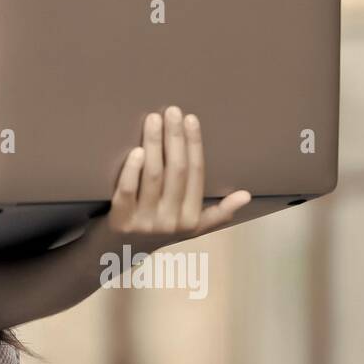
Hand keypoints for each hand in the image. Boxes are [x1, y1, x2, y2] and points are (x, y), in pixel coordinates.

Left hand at [106, 106, 250, 242]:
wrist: (117, 253)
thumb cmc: (157, 233)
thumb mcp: (192, 228)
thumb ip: (217, 213)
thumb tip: (246, 195)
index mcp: (191, 219)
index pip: (196, 175)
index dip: (194, 145)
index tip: (191, 119)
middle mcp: (171, 221)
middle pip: (176, 171)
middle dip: (175, 138)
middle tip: (172, 110)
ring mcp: (145, 221)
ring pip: (153, 176)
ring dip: (154, 144)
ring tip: (153, 119)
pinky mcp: (120, 220)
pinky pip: (127, 191)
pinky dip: (132, 170)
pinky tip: (136, 150)